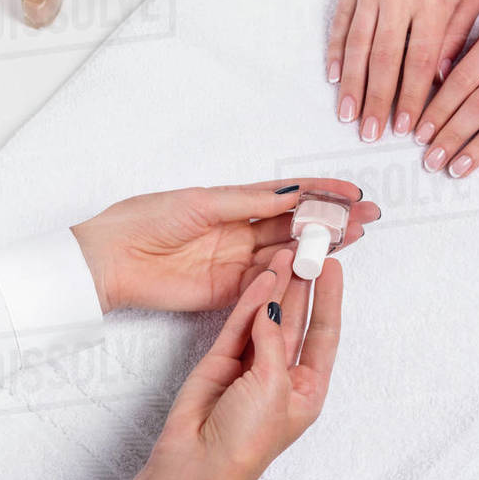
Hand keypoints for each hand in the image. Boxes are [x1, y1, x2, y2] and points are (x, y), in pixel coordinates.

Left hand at [72, 179, 379, 312]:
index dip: (320, 191)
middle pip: (295, 223)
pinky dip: (292, 272)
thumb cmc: (145, 221)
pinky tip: (318, 264)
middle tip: (367, 214)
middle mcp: (239, 230)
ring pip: (288, 252)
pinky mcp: (229, 290)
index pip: (286, 194)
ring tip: (355, 234)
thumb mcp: (200, 202)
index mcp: (232, 201)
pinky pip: (268, 280)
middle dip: (332, 217)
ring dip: (321, 244)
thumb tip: (291, 192)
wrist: (110, 260)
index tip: (350, 189)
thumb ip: (248, 201)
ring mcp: (237, 261)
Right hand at [114, 249, 341, 479]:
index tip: (334, 268)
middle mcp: (281, 375)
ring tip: (286, 252)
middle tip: (308, 250)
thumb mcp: (274, 388)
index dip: (329, 300)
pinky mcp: (221, 359)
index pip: (324, 334)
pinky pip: (238, 322)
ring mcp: (250, 366)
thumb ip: (273, 341)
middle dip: (302, 286)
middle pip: (296, 320)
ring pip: (266, 316)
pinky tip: (262, 275)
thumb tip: (271, 307)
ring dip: (277, 286)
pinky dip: (250, 299)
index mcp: (307, 390)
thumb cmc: (244, 442)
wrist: (196, 464)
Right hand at [327, 0, 478, 141]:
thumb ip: (459, 33)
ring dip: (353, 84)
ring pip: (358, 45)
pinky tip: (334, 76)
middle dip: (378, 101)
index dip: (411, 97)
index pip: (420, 61)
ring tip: (349, 115)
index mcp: (433, 1)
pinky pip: (341, 21)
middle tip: (371, 134)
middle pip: (385, 60)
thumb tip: (441, 77)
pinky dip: (336, 50)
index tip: (406, 127)